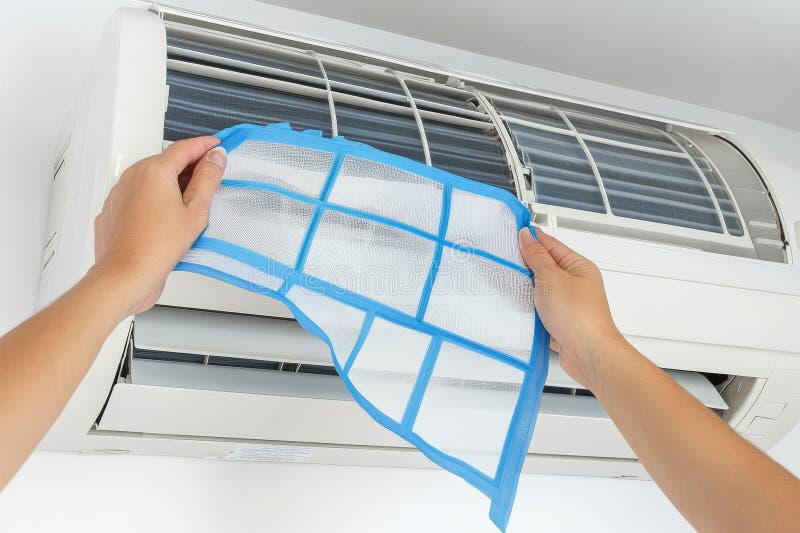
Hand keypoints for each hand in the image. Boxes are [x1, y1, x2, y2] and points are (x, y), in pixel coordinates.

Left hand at [93, 137, 226, 315]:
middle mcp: (132, 176)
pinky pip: (138, 196)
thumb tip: (215, 157)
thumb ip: (207, 179)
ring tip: (190, 204)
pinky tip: (166, 218)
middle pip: (167, 162)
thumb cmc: (158, 246)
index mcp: (154, 171)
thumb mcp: (195, 211)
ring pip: (150, 179)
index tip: (218, 145)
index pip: (185, 148)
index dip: (205, 145)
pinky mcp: (113, 211)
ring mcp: (119, 193)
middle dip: (189, 166)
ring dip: (171, 184)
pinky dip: (154, 200)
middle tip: (210, 178)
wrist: (125, 275)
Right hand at [518, 228, 624, 389]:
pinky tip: (519, 309)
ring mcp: (568, 304)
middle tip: (506, 258)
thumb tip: (527, 238)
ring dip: (527, 290)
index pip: (551, 244)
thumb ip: (537, 257)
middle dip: (526, 265)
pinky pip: (540, 311)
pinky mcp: (560, 322)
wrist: (589, 353)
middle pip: (545, 267)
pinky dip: (529, 310)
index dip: (532, 237)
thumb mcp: (551, 278)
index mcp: (579, 266)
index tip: (515, 230)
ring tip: (511, 284)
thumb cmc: (580, 317)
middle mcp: (576, 284)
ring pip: (541, 291)